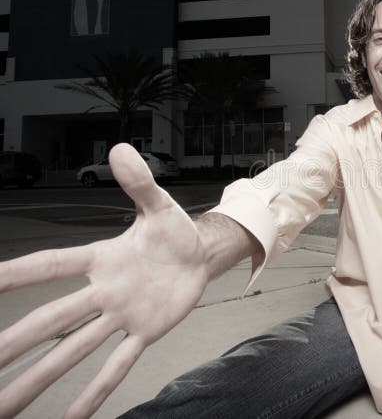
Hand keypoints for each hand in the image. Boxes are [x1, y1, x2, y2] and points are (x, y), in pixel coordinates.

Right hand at [0, 144, 210, 417]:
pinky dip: (95, 393)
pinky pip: (116, 367)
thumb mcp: (159, 205)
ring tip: (7, 406)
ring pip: (72, 353)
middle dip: (11, 346)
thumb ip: (139, 183)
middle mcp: (102, 293)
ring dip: (39, 380)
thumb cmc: (172, 232)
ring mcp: (120, 317)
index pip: (49, 266)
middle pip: (49, 322)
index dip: (14, 274)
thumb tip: (122, 150)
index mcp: (101, 259)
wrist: (199, 256)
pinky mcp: (143, 333)